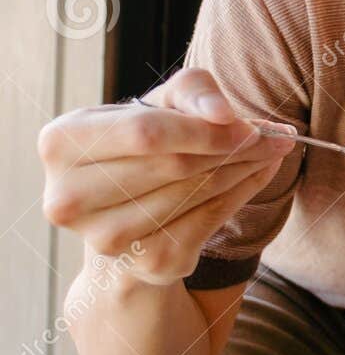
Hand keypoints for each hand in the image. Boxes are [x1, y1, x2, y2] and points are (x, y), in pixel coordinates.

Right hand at [39, 68, 296, 285]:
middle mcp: (70, 198)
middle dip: (233, 147)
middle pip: (173, 165)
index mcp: (60, 144)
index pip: (145, 133)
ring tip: (271, 150)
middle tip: (274, 136)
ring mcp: (106, 238)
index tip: (248, 123)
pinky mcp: (148, 263)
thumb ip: (192, 91)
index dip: (202, 128)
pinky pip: (209, 221)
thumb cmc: (140, 144)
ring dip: (245, 169)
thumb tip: (223, 115)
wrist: (126, 210)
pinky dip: (243, 194)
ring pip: (195, 194)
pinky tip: (259, 174)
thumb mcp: (158, 103)